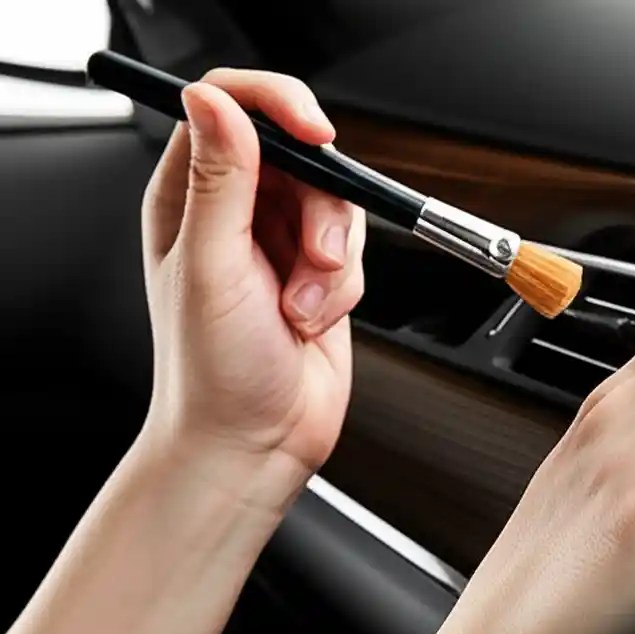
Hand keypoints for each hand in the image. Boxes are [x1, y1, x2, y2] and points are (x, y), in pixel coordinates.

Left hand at [138, 69, 365, 505]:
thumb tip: (214, 100)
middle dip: (321, 211)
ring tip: (302, 305)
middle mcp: (235, 212)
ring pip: (338, 205)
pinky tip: (313, 320)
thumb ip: (221, 180)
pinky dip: (345, 287)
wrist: (254, 442)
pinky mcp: (319, 273)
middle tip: (311, 255)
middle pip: (302, 157)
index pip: (231, 107)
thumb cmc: (212, 373)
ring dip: (333, 261)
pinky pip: (355, 250)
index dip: (278, 105)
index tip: (316, 133)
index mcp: (189, 196)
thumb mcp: (211, 266)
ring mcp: (280, 243)